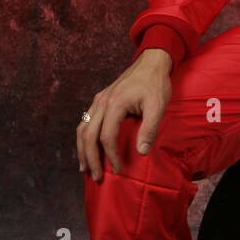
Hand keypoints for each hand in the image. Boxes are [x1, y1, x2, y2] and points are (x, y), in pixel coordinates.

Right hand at [76, 48, 172, 182]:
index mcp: (114, 104)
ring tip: (86, 168)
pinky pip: (85, 122)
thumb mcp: (158, 106)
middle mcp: (101, 102)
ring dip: (82, 150)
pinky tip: (87, 149)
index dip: (111, 156)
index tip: (119, 170)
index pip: (107, 136)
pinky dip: (84, 138)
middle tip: (96, 177)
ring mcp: (98, 101)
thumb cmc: (156, 83)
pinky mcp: (100, 100)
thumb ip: (149, 129)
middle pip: (88, 135)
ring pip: (82, 129)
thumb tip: (141, 152)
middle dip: (90, 158)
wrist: (151, 62)